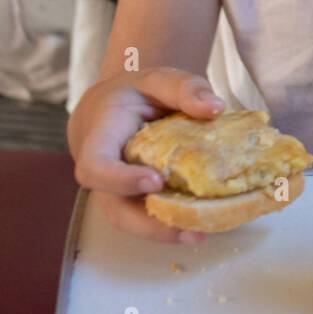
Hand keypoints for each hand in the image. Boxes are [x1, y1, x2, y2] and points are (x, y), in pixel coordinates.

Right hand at [68, 68, 225, 244]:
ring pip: (132, 220)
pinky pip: (146, 216)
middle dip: (150, 225)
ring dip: (164, 232)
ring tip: (201, 234)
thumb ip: (185, 88)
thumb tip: (216, 108)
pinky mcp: (133, 199)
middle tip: (190, 228)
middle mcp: (102, 171)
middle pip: (114, 208)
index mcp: (100, 136)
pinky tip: (202, 226)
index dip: (120, 179)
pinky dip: (171, 223)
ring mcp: (115, 190)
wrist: (113, 107)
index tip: (155, 180)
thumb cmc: (136, 93)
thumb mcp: (159, 78)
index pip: (95, 166)